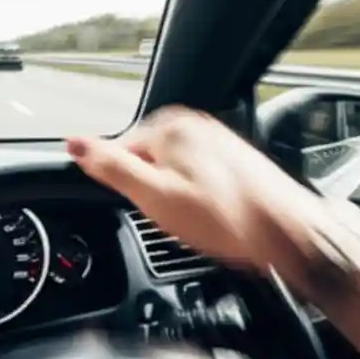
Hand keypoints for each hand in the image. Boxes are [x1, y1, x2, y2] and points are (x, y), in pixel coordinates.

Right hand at [67, 107, 327, 272]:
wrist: (284, 232)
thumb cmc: (226, 218)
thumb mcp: (154, 196)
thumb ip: (111, 168)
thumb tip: (74, 145)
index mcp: (169, 126)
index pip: (118, 155)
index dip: (126, 191)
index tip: (146, 212)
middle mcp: (193, 126)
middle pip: (146, 165)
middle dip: (153, 196)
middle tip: (174, 221)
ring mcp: (216, 142)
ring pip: (173, 177)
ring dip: (177, 202)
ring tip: (199, 222)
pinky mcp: (232, 161)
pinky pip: (197, 183)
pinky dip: (199, 204)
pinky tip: (213, 220)